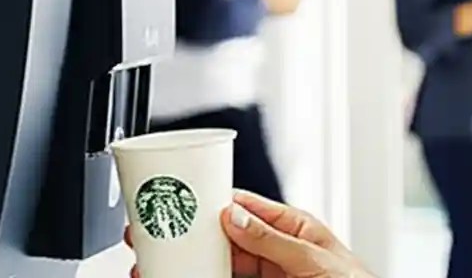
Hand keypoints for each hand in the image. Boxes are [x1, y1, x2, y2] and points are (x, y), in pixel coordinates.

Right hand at [127, 191, 374, 277]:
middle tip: (157, 232)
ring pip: (220, 265)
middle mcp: (276, 251)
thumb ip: (272, 239)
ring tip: (158, 262)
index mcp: (294, 228)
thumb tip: (234, 216)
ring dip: (190, 262)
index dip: (214, 202)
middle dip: (191, 235)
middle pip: (225, 237)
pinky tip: (183, 277)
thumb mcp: (314, 259)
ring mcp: (267, 276)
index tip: (183, 201)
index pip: (247, 207)